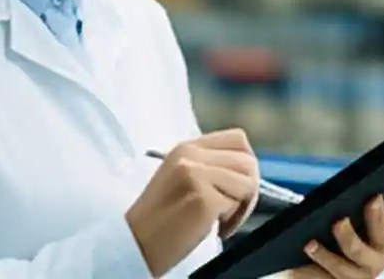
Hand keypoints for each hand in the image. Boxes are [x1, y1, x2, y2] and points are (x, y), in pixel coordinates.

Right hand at [125, 129, 259, 276]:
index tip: (236, 188)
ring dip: (241, 206)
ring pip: (248, 182)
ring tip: (219, 219)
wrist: (135, 243)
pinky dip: (231, 221)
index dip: (245, 165)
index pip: (238, 140)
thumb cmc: (161, 218)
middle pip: (248, 162)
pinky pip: (236, 205)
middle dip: (248, 189)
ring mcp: (196, 175)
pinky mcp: (202, 199)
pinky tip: (212, 228)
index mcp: (187, 148)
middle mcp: (191, 156)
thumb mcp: (182, 177)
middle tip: (231, 210)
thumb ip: (210, 165)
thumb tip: (248, 169)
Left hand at [286, 173, 383, 278]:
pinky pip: (332, 271)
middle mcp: (382, 252)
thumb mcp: (346, 211)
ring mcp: (364, 271)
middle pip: (382, 233)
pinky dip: (321, 256)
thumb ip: (355, 198)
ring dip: (346, 237)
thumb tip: (360, 177)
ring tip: (332, 224)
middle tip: (371, 199)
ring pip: (357, 253)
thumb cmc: (330, 229)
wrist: (309, 266)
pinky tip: (309, 244)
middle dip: (377, 215)